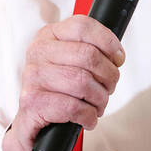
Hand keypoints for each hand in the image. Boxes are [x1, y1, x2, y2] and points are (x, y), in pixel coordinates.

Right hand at [3, 15, 124, 150]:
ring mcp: (32, 76)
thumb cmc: (59, 91)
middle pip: (88, 55)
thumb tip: (117, 56)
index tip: (118, 59)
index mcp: (49, 35)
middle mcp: (37, 51)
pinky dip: (88, 116)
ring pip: (83, 82)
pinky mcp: (31, 102)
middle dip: (109, 75)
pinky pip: (72, 107)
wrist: (33, 124)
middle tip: (109, 87)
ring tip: (98, 105)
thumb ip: (91, 51)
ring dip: (100, 99)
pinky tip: (87, 118)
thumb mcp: (72, 63)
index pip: (83, 26)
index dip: (108, 42)